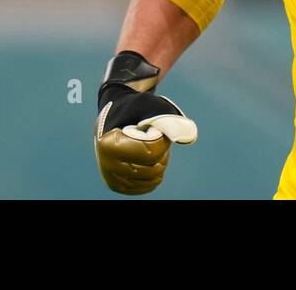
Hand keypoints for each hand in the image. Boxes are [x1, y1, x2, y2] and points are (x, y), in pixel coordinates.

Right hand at [94, 51, 197, 194]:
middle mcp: (106, 164)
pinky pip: (147, 187)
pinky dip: (154, 173)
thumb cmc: (137, 109)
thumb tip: (189, 136)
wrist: (117, 116)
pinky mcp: (117, 185)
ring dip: (159, 162)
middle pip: (153, 169)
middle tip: (154, 138)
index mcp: (109, 145)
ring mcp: (111, 177)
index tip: (154, 129)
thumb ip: (170, 120)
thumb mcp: (153, 107)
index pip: (151, 152)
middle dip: (162, 152)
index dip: (162, 140)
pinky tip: (146, 160)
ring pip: (152, 180)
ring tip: (149, 148)